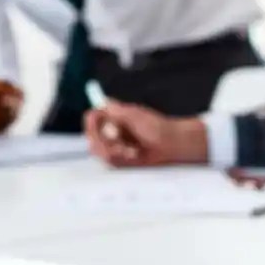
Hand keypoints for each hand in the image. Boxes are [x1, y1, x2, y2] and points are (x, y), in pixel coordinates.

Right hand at [84, 101, 207, 166]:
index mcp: (111, 115)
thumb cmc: (157, 126)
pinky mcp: (118, 158)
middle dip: (106, 143)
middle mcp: (109, 130)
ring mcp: (113, 144)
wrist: (172, 144)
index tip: (100, 127)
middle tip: (120, 145)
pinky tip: (135, 155)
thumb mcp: (134, 114)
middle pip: (92, 137)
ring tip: (132, 151)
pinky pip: (109, 161)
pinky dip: (121, 159)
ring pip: (99, 151)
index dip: (92, 124)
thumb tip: (101, 103)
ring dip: (116, 152)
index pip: (91, 118)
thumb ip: (115, 110)